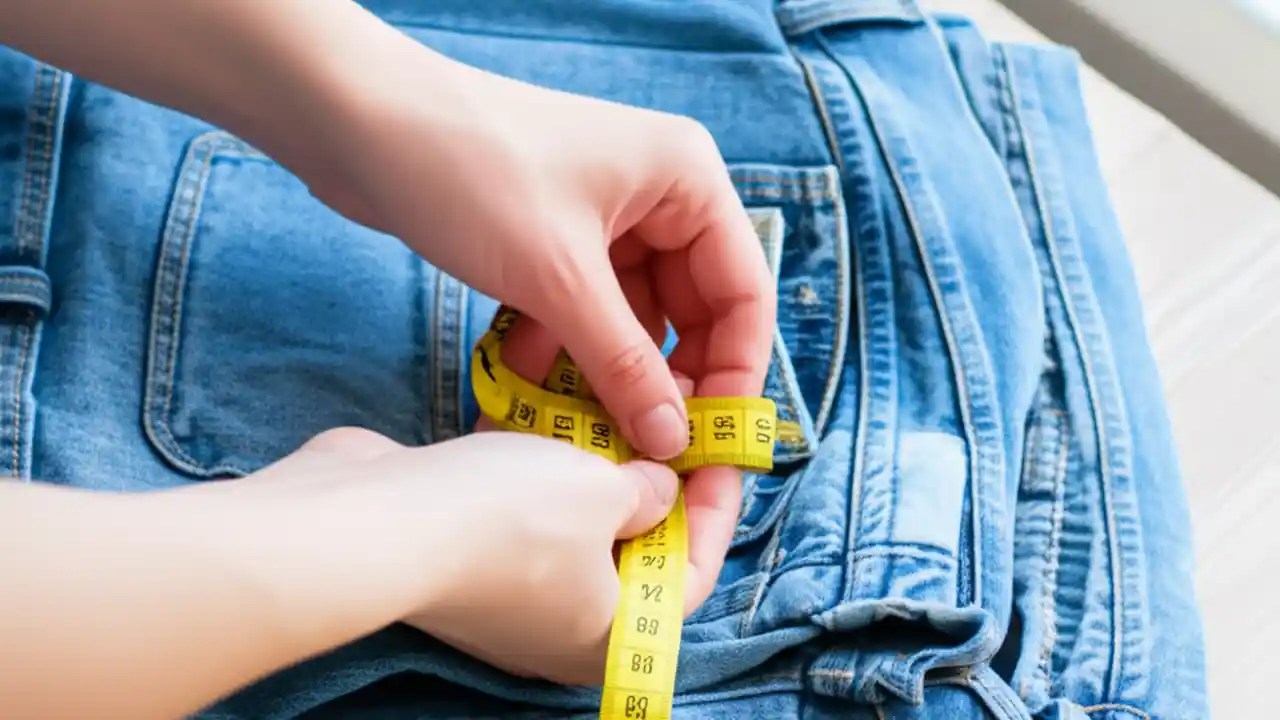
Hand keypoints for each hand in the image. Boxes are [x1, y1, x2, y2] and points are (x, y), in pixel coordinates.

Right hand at [256, 426, 680, 685]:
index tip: (715, 446)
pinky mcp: (463, 558)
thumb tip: (659, 487)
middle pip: (631, 550)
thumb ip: (647, 489)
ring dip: (591, 465)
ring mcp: (508, 597)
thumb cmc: (509, 518)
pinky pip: (521, 511)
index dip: (711, 506)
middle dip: (648, 479)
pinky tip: (546, 414)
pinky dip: (538, 468)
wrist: (374, 521)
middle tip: (662, 418)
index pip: (689, 575)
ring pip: (573, 525)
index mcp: (611, 637)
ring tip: (610, 403)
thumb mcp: (602, 491)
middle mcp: (562, 629)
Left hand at [298, 35, 774, 613]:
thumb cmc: (469, 169)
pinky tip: (525, 389)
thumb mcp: (558, 278)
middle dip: (663, 383)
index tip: (711, 444)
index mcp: (686, 181)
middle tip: (643, 451)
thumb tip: (673, 442)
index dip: (734, 373)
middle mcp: (657, 196)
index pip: (743, 292)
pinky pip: (581, 311)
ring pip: (630, 320)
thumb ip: (624, 365)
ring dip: (603, 374)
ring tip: (575, 430)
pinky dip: (560, 351)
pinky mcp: (554, 238)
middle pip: (690, 313)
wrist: (355, 120)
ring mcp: (604, 217)